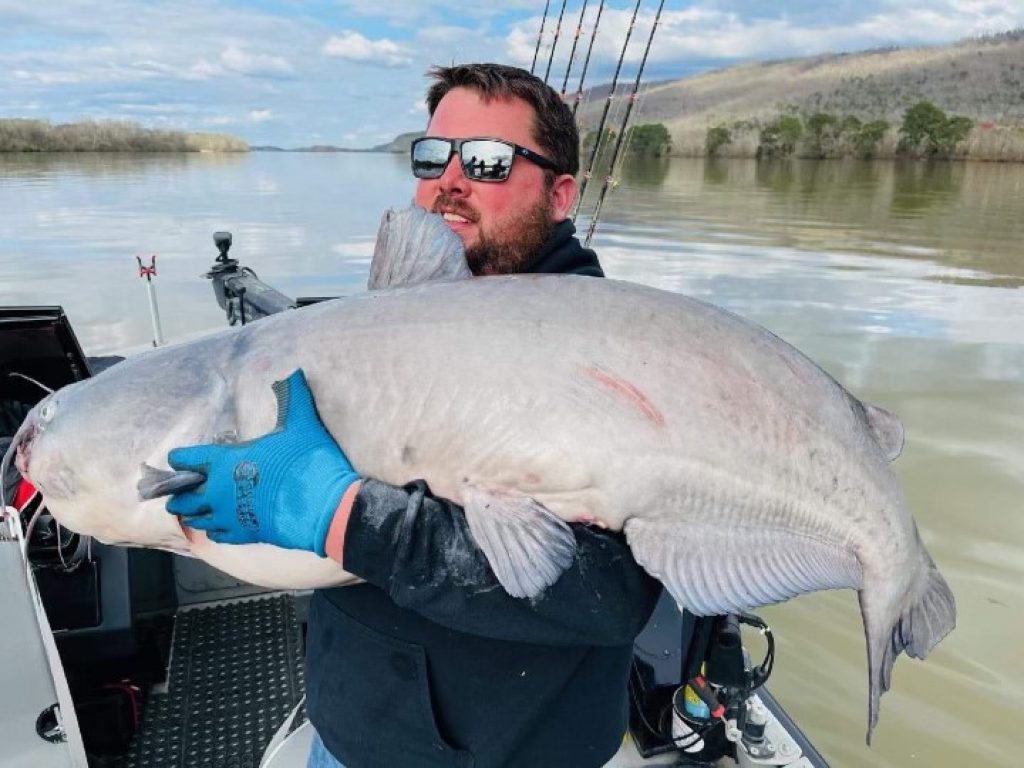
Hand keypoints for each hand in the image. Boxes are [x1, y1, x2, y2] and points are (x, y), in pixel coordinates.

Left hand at [165, 369, 359, 554]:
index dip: (181, 457)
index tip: (177, 457)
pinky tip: (219, 526)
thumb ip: (293, 398)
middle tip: (182, 489)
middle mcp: (221, 491)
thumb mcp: (302, 424)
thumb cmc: (310, 463)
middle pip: (185, 497)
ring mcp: (232, 516)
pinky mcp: (246, 535)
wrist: (328, 508)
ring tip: (197, 509)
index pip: (190, 459)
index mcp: (227, 462)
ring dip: (195, 512)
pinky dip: (214, 530)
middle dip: (181, 492)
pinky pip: (217, 536)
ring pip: (197, 519)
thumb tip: (293, 372)